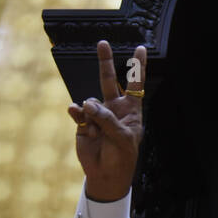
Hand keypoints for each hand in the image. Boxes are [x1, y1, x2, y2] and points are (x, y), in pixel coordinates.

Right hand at [67, 40, 146, 201]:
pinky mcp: (82, 123)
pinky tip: (76, 114)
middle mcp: (113, 108)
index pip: (135, 84)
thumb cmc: (122, 157)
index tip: (141, 48)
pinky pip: (77, 111)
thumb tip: (88, 103)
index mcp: (130, 110)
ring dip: (91, 113)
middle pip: (108, 81)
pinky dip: (77, 113)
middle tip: (102, 43)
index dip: (138, 67)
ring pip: (90, 101)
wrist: (105, 174)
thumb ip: (107, 119)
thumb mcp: (122, 138)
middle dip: (106, 62)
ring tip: (95, 128)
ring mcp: (97, 114)